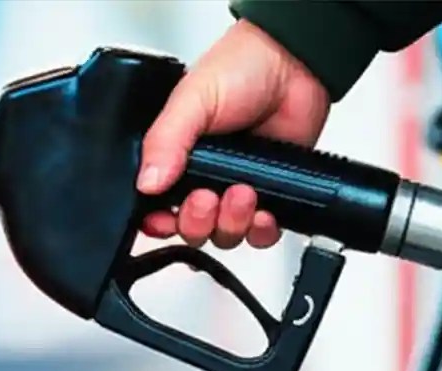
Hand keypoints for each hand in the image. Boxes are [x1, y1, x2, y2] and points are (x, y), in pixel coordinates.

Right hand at [137, 20, 331, 249]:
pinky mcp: (271, 195)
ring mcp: (236, 189)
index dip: (157, 223)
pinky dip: (261, 231)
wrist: (295, 64)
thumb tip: (146, 182)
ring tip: (242, 192)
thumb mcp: (190, 100)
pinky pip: (260, 234)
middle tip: (206, 197)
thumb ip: (164, 141)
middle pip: (190, 229)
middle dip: (197, 222)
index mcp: (175, 158)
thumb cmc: (241, 69)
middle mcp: (203, 179)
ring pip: (225, 235)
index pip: (155, 208)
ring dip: (231, 223)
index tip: (163, 219)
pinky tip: (262, 211)